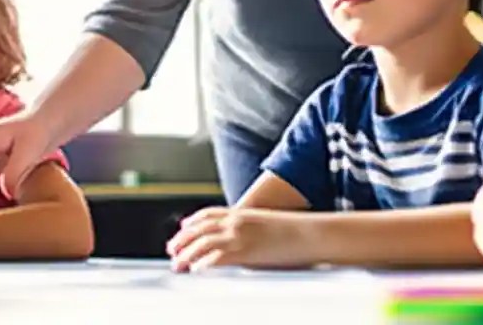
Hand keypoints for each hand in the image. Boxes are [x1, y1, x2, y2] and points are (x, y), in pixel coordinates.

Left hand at [167, 207, 308, 270]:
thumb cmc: (294, 232)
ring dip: (186, 253)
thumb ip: (249, 230)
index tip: (182, 227)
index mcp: (241, 213)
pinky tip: (197, 269)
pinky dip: (204, 262)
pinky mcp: (245, 251)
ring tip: (178, 263)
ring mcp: (239, 236)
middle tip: (172, 250)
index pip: (208, 214)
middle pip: (199, 228)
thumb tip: (242, 243)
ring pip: (203, 243)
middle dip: (182, 239)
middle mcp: (236, 222)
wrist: (310, 233)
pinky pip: (217, 257)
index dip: (192, 221)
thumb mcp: (266, 223)